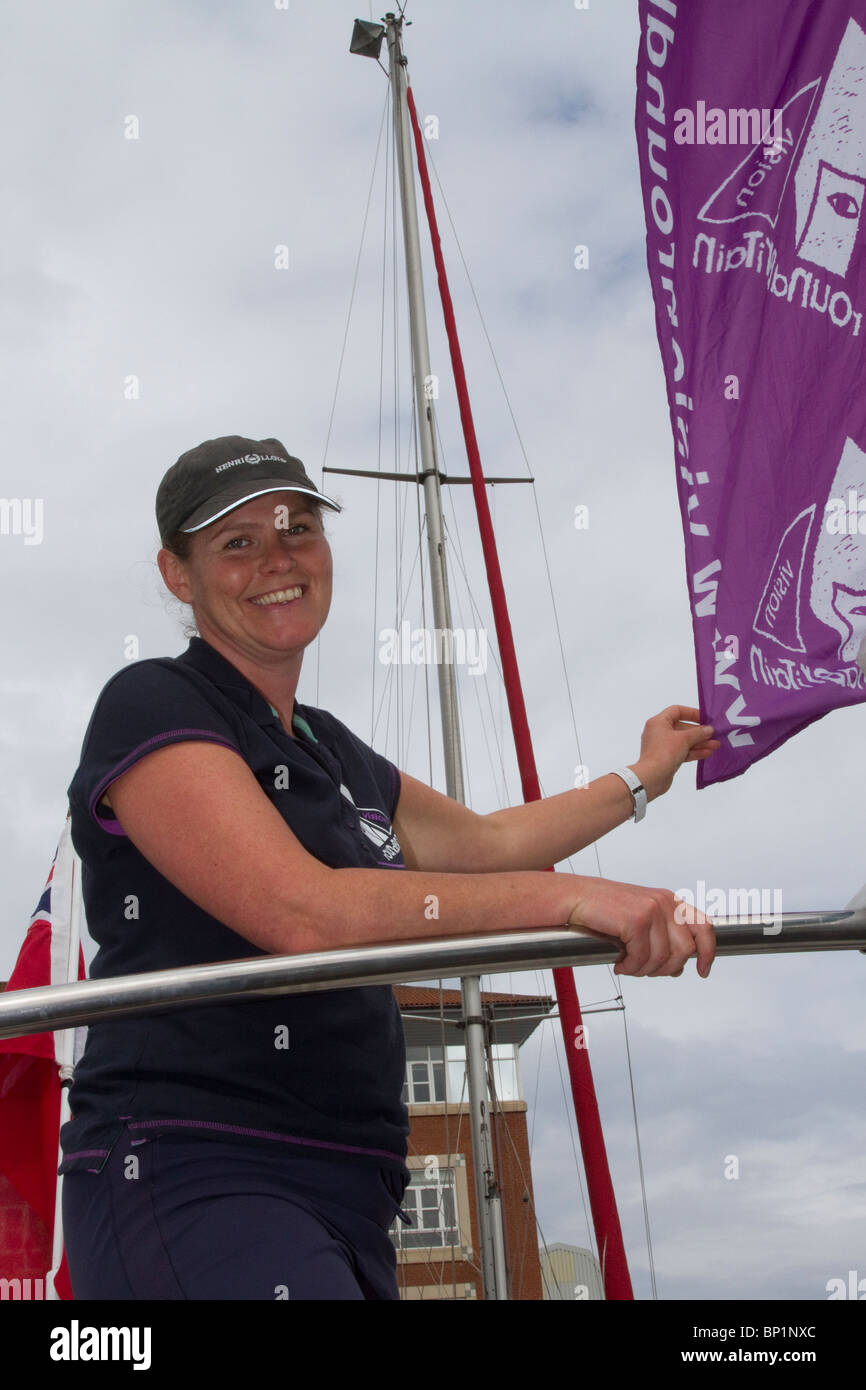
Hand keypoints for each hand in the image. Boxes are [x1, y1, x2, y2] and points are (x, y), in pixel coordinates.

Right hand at [566, 876, 714, 978]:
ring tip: (628, 966)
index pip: (704, 926)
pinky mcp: (636, 920)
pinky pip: (641, 958)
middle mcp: (665, 903)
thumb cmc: (603, 910)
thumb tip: (678, 968)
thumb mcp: (640, 919)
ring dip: (644, 970)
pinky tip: (619, 964)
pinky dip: (630, 968)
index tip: (703, 970)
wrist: (574, 898)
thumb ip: (662, 938)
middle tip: (645, 970)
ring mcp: (652, 910)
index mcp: (669, 901)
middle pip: (685, 950)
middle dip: (666, 969)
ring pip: (663, 958)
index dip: (708, 952)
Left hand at [630, 705, 719, 800]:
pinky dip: (694, 752)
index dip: (692, 713)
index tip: (705, 718)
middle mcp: (659, 732)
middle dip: (699, 732)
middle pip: (682, 727)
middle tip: (713, 734)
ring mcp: (662, 746)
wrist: (652, 778)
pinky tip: (707, 752)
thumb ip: (698, 733)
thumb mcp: (684, 739)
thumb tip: (709, 729)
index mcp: (658, 722)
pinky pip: (682, 751)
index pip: (676, 711)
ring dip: (699, 743)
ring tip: (715, 745)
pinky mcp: (666, 758)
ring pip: (684, 741)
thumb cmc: (663, 753)